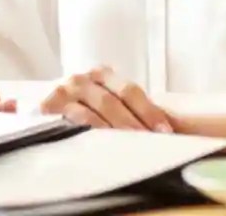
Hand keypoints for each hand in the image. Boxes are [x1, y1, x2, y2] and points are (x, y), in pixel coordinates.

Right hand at [36, 67, 173, 132]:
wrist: (47, 107)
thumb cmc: (85, 109)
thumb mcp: (110, 104)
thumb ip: (137, 112)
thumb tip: (177, 129)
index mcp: (103, 74)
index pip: (129, 92)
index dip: (148, 111)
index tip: (165, 133)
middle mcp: (83, 79)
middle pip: (111, 102)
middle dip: (130, 126)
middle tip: (147, 145)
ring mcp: (64, 92)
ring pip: (90, 113)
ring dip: (109, 132)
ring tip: (127, 150)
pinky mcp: (48, 108)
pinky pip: (70, 121)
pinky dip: (83, 133)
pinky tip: (94, 145)